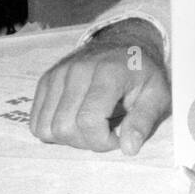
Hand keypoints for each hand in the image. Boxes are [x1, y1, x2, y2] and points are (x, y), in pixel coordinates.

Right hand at [30, 20, 168, 154]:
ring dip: (69, 138)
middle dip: (87, 141)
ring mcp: (58, 74)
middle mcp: (78, 70)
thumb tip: (129, 148)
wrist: (124, 45)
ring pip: (46, 128)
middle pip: (65, 128)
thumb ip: (144, 120)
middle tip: (106, 131)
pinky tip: (75, 120)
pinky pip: (36, 122)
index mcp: (108, 72)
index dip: (103, 141)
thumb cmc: (142, 74)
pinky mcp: (46, 81)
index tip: (118, 136)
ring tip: (91, 125)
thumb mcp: (158, 95)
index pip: (89, 121)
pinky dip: (54, 130)